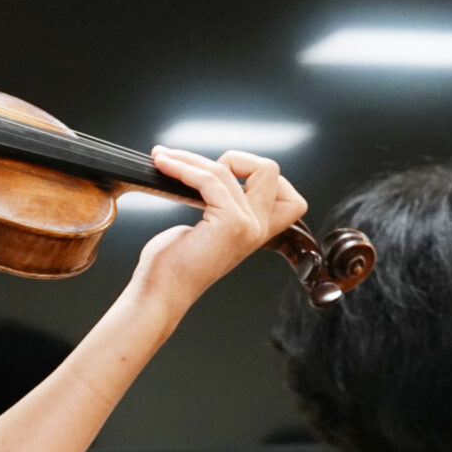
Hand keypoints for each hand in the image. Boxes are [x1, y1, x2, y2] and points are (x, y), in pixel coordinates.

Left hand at [131, 146, 308, 313]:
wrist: (161, 293)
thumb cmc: (173, 266)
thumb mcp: (207, 228)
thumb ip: (220, 205)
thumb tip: (207, 172)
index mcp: (256, 231)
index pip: (290, 197)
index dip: (262, 175)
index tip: (225, 176)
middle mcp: (257, 229)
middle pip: (270, 170)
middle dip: (235, 158)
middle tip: (200, 171)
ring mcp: (247, 226)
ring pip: (228, 168)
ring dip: (190, 159)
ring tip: (164, 160)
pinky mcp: (230, 223)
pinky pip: (210, 178)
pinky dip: (183, 167)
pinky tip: (164, 166)